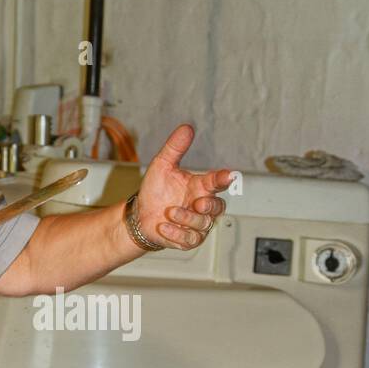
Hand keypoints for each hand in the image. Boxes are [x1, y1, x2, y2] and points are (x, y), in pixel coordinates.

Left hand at [135, 124, 233, 248]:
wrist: (140, 215)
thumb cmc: (155, 190)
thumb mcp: (162, 165)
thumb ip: (175, 148)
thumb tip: (186, 128)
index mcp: (201, 186)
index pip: (218, 182)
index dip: (224, 179)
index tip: (228, 175)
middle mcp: (202, 205)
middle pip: (218, 207)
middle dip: (209, 205)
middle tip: (198, 202)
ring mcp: (197, 224)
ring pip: (203, 224)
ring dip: (186, 218)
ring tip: (169, 212)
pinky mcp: (188, 239)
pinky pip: (190, 240)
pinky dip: (176, 233)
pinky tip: (164, 226)